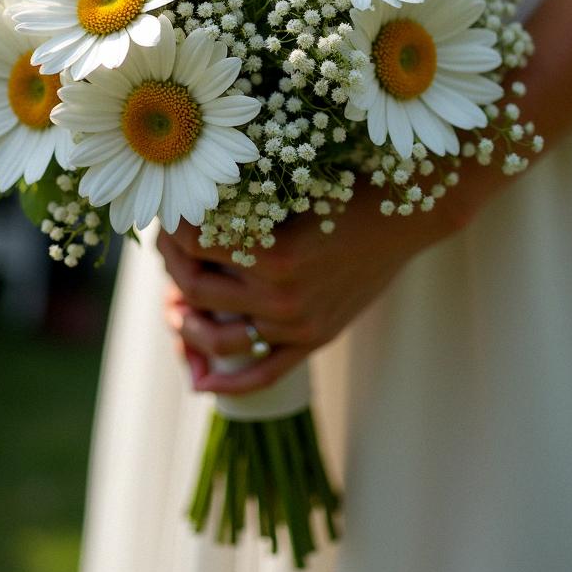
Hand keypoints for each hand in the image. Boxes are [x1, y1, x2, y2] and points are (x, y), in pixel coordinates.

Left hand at [158, 181, 478, 395]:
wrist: (406, 218)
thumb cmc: (349, 188)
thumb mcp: (292, 189)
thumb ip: (246, 206)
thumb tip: (189, 208)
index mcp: (273, 254)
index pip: (195, 246)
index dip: (173, 227)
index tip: (168, 213)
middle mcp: (281, 296)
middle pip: (196, 288)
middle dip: (171, 264)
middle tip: (166, 245)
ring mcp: (298, 325)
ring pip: (218, 335)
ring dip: (185, 320)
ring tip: (173, 303)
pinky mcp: (314, 339)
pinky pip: (262, 374)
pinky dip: (228, 382)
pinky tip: (200, 381)